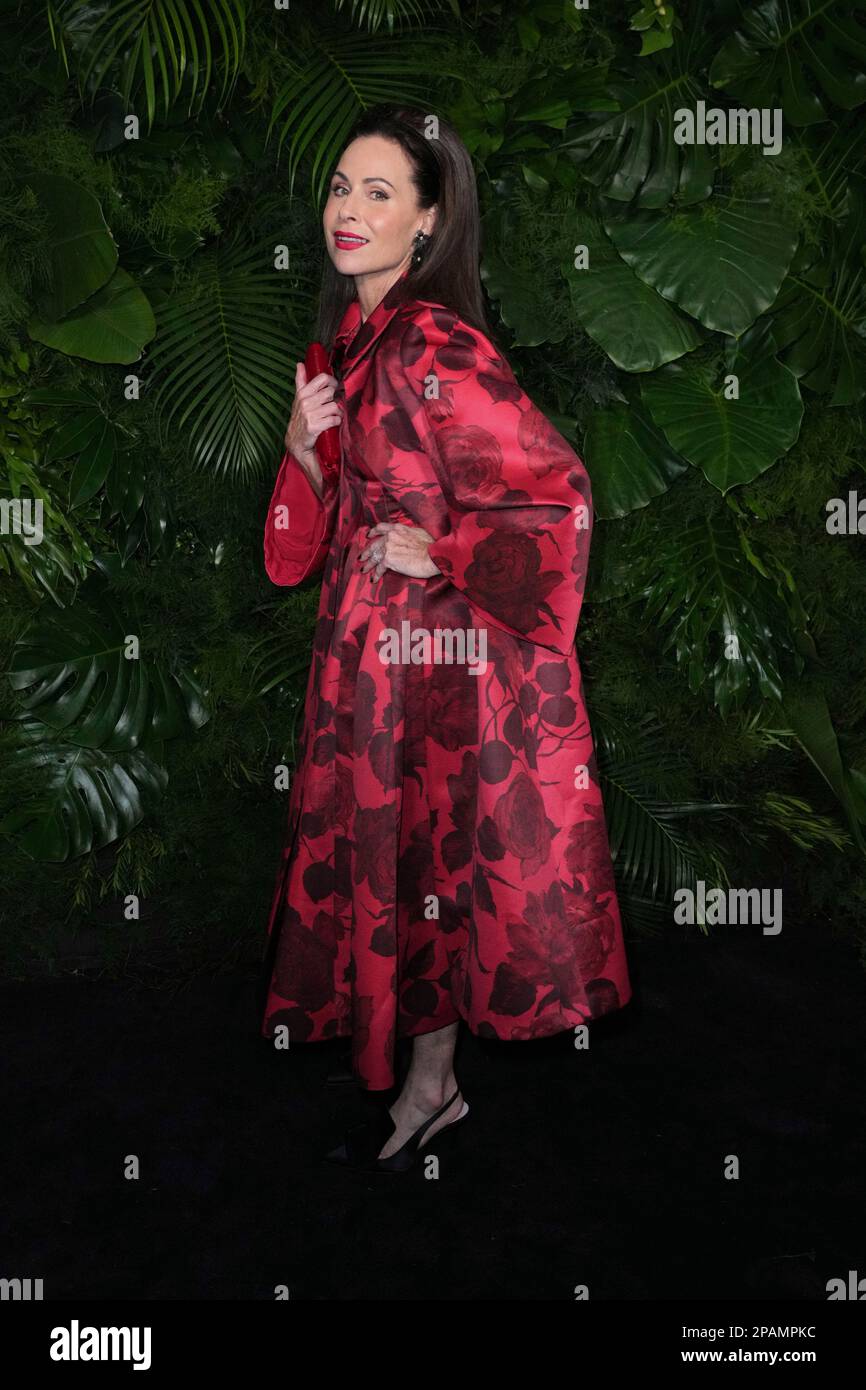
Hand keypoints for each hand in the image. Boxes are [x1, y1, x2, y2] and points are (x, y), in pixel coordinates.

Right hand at [285, 361, 341, 495]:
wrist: (295, 442)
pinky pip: (334, 419)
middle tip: (333, 405)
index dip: (332, 382)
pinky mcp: (314, 426)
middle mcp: (305, 402)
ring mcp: (309, 414)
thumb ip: (300, 380)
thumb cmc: (299, 417)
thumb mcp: (298, 398)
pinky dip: (337, 422)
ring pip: (334, 406)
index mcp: (302, 393)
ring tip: (333, 415)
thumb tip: (299, 364)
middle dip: (335, 399)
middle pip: (330, 393)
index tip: (333, 387)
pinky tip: (333, 424)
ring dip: (337, 412)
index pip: (322, 379)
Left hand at [359, 522, 440, 580]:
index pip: (381, 528)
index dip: (373, 532)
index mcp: (398, 529)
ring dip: (368, 564)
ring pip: (374, 556)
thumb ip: (408, 534)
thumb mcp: (418, 532)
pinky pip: (379, 568)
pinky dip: (376, 574)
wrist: (433, 555)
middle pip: (374, 544)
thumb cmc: (431, 546)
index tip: (369, 535)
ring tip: (364, 570)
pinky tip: (374, 579)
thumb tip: (407, 538)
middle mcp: (390, 536)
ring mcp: (388, 547)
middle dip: (367, 552)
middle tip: (362, 557)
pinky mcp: (389, 560)